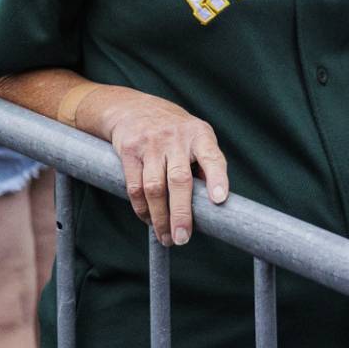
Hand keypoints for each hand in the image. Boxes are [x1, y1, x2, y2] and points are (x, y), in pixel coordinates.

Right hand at [88, 88, 228, 245]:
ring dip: (160, 218)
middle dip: (182, 213)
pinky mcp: (129, 151)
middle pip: (179, 180)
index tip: (219, 200)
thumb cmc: (174, 132)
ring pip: (155, 187)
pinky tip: (149, 220)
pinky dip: (142, 209)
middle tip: (183, 238)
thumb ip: (204, 166)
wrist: (132, 108)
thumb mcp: (196, 137)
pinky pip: (135, 187)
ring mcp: (150, 143)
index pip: (212, 157)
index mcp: (199, 135)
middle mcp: (175, 138)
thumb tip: (212, 207)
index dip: (217, 178)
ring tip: (167, 238)